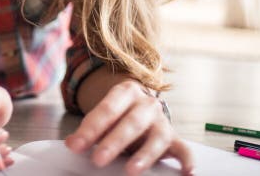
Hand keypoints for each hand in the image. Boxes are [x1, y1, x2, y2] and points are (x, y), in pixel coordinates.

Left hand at [65, 79, 193, 174]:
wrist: (140, 107)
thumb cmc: (118, 115)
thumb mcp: (104, 115)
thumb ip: (89, 129)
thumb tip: (72, 144)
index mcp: (126, 92)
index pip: (107, 109)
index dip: (91, 128)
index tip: (75, 145)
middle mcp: (147, 104)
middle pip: (131, 122)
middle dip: (113, 142)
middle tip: (98, 159)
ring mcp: (162, 121)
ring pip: (156, 137)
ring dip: (144, 155)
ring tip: (131, 170)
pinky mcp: (175, 138)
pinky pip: (184, 150)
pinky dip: (187, 161)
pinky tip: (187, 174)